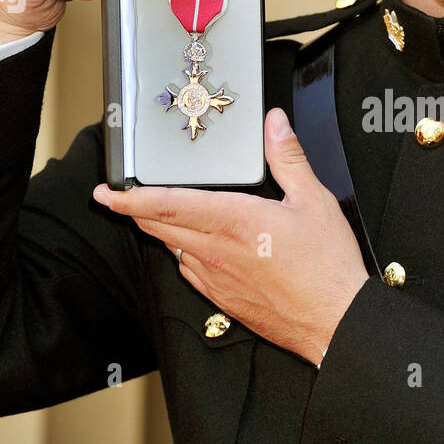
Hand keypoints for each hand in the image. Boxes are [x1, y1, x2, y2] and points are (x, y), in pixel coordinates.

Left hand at [92, 107, 369, 365]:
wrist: (335, 320)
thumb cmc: (327, 266)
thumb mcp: (313, 200)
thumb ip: (287, 157)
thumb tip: (275, 123)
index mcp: (234, 220)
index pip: (168, 205)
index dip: (131, 198)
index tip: (108, 193)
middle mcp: (216, 251)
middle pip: (158, 228)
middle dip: (134, 212)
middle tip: (116, 200)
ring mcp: (216, 278)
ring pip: (173, 249)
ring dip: (160, 232)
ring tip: (156, 217)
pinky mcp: (222, 299)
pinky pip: (190, 271)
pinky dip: (183, 254)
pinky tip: (193, 248)